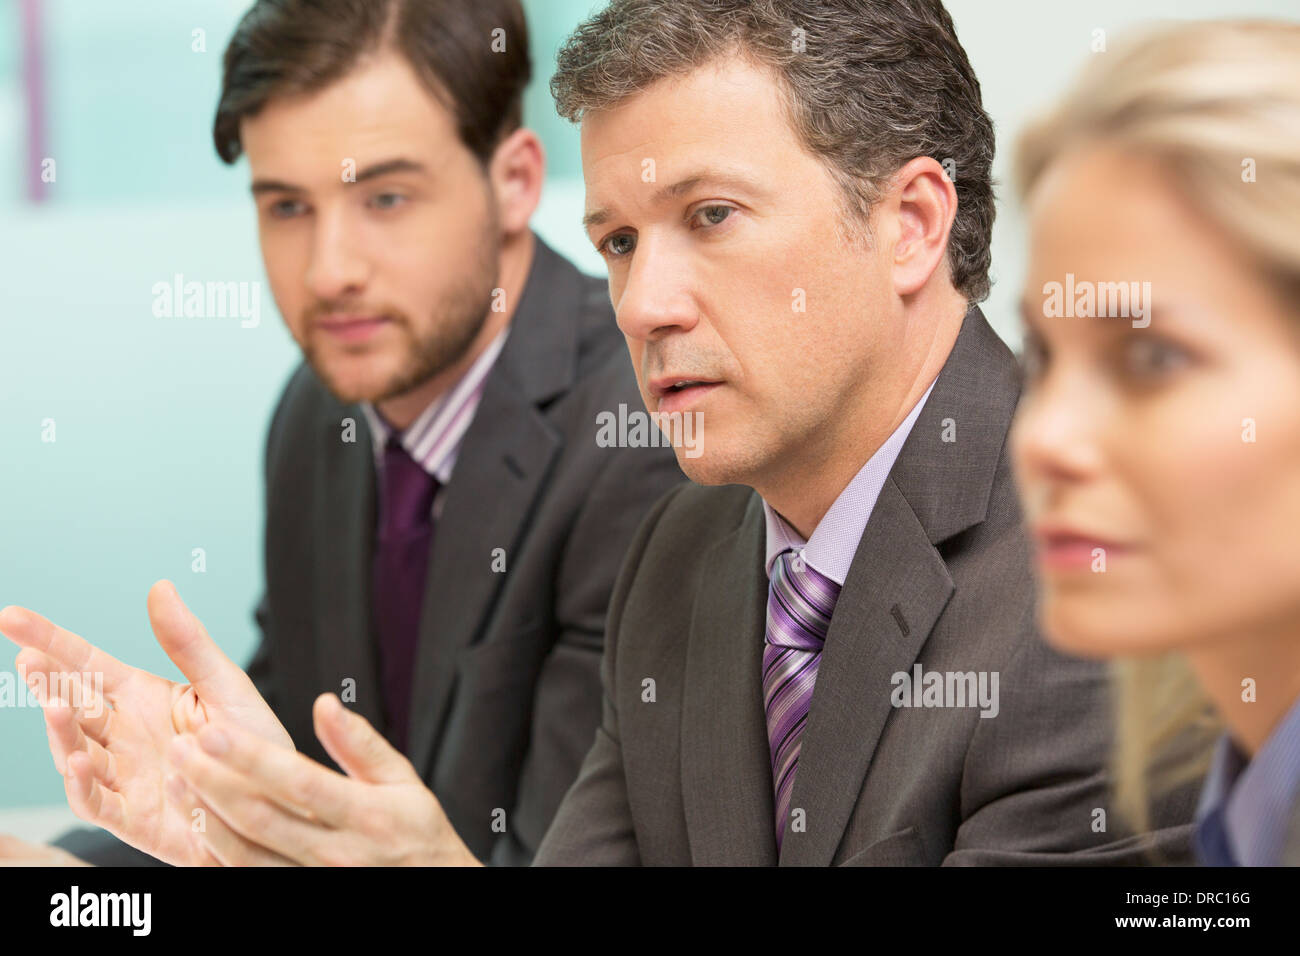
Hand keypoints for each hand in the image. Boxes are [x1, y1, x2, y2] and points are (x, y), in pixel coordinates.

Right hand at [0, 581, 292, 865]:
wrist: (279, 803)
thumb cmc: (252, 744)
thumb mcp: (227, 687)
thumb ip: (189, 643)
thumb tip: (161, 587)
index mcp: (143, 698)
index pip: (86, 665)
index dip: (50, 641)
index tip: (12, 618)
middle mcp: (124, 735)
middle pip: (72, 705)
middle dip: (48, 684)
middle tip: (31, 661)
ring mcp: (123, 776)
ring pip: (75, 752)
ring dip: (62, 733)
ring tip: (56, 708)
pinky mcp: (132, 817)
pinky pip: (96, 803)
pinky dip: (81, 787)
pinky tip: (78, 765)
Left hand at [169, 693, 480, 865]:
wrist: (432, 892)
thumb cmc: (417, 835)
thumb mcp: (404, 782)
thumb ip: (362, 745)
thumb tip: (325, 704)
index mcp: (366, 815)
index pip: (297, 781)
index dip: (251, 757)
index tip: (213, 729)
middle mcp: (336, 853)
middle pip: (260, 817)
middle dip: (212, 781)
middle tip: (179, 748)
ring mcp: (313, 881)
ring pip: (244, 853)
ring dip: (204, 816)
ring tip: (177, 780)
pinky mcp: (296, 896)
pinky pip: (247, 876)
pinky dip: (215, 851)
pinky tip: (197, 823)